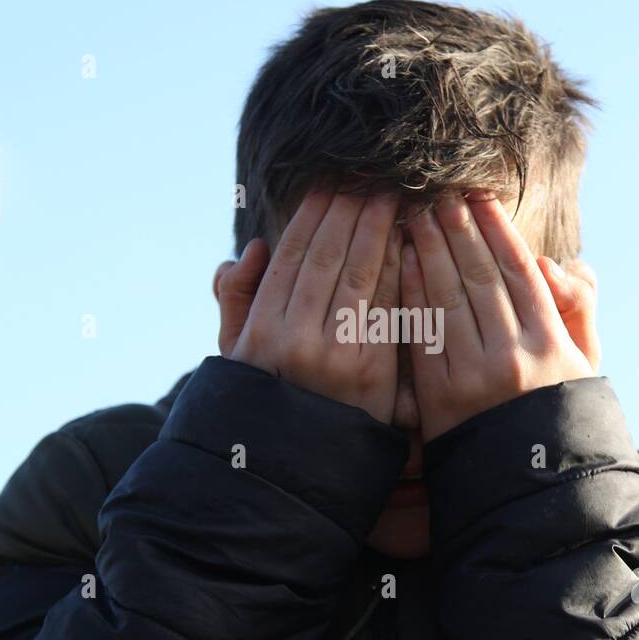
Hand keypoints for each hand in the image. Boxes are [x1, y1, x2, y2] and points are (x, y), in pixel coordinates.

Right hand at [225, 188, 402, 423]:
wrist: (296, 464)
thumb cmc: (263, 398)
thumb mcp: (233, 354)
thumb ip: (235, 297)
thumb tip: (255, 247)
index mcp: (260, 330)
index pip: (292, 255)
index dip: (314, 214)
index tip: (331, 183)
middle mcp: (296, 339)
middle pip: (329, 255)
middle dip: (351, 209)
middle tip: (371, 175)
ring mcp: (337, 355)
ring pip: (360, 273)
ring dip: (378, 228)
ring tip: (392, 195)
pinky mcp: (374, 370)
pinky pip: (387, 305)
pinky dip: (396, 268)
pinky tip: (405, 241)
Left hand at [400, 191, 594, 441]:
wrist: (531, 483)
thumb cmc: (559, 411)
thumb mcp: (587, 362)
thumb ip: (577, 307)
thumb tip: (549, 262)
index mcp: (551, 344)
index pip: (518, 270)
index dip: (496, 228)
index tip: (479, 196)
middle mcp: (512, 356)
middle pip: (479, 275)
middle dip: (457, 228)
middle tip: (439, 193)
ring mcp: (473, 376)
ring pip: (448, 297)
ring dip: (429, 251)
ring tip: (416, 216)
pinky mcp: (439, 396)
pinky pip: (423, 332)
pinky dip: (411, 292)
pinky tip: (402, 261)